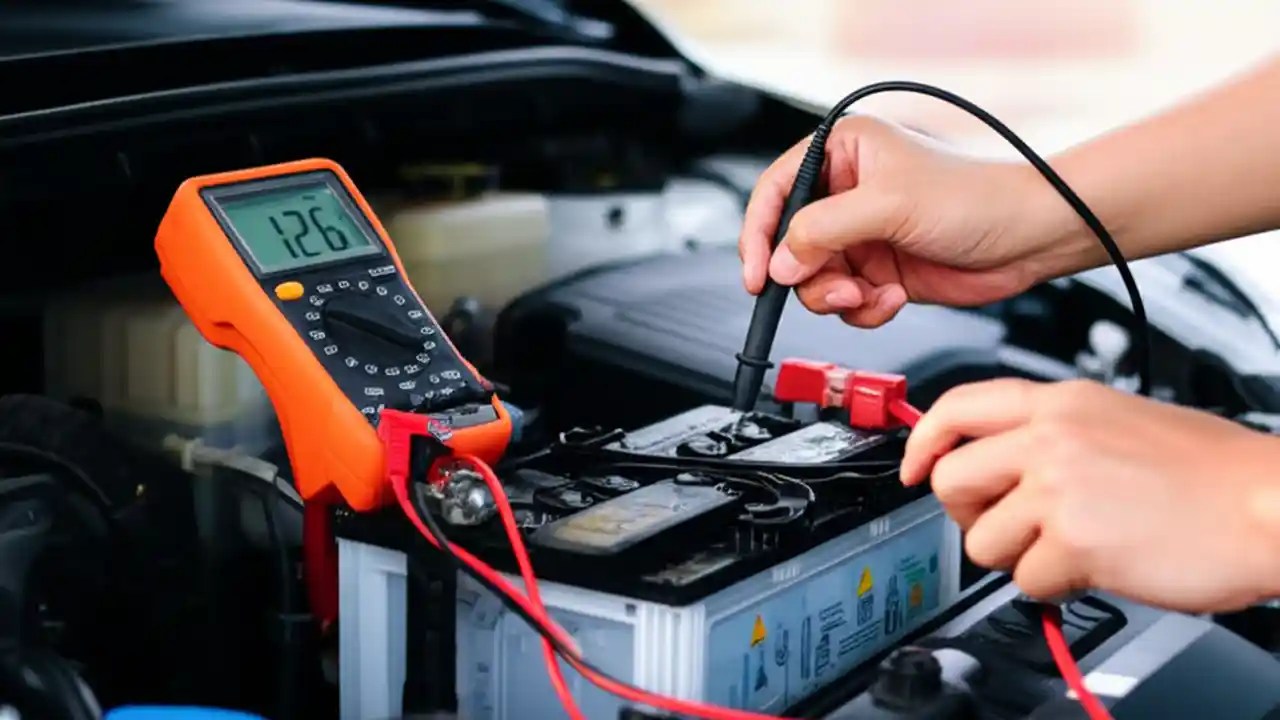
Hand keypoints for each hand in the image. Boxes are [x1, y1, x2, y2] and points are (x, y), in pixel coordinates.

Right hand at [740, 116, 1094, 326]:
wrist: (1028, 238)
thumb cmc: (976, 197)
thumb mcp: (888, 204)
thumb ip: (824, 230)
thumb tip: (780, 262)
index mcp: (842, 153)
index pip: (777, 191)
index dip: (759, 233)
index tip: (758, 274)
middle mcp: (846, 193)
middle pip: (790, 246)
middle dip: (810, 275)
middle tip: (837, 286)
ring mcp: (861, 235)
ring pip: (814, 280)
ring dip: (839, 296)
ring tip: (872, 292)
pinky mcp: (878, 270)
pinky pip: (845, 301)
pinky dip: (863, 307)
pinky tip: (894, 296)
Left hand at [901, 378, 1279, 613]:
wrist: (1269, 504)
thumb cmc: (1209, 473)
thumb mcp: (1117, 420)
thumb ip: (1051, 433)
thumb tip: (995, 461)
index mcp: (1060, 402)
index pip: (958, 406)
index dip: (922, 442)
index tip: (911, 468)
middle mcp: (1051, 438)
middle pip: (948, 479)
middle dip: (967, 514)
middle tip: (1003, 525)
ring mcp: (1059, 487)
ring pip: (981, 538)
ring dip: (1017, 556)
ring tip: (1067, 547)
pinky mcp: (1074, 540)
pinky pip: (1026, 580)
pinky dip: (1054, 586)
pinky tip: (1095, 566)